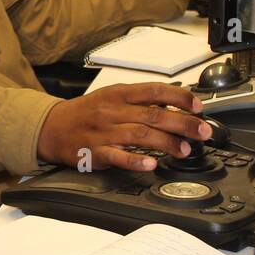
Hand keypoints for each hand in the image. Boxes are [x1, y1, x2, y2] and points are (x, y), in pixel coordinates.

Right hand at [37, 83, 210, 171]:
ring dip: (167, 142)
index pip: (154, 90)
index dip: (179, 97)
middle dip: (183, 123)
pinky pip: (117, 156)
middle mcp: (113, 110)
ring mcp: (104, 132)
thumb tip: (173, 104)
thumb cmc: (86, 112)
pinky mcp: (95, 152)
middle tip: (203, 132)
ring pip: (140, 135)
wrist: (51, 127)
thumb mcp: (111, 97)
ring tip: (185, 150)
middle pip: (153, 114)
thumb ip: (140, 101)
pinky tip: (150, 164)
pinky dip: (135, 160)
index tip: (198, 106)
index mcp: (119, 93)